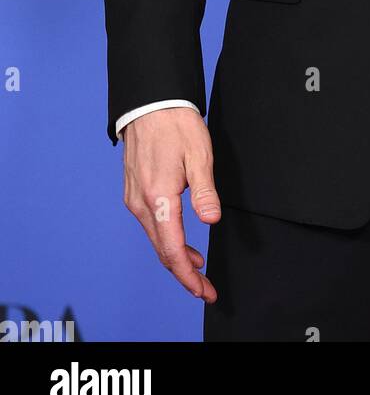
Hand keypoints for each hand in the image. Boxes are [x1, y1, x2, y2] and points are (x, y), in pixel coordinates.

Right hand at [122, 108, 220, 301]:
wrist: (150, 104)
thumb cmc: (176, 126)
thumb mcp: (199, 155)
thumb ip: (205, 191)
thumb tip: (210, 220)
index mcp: (158, 197)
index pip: (171, 249)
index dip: (188, 275)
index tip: (204, 290)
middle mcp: (141, 203)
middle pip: (161, 250)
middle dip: (184, 273)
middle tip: (205, 288)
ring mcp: (134, 198)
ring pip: (155, 239)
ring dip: (176, 256)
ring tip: (198, 266)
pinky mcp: (134, 192)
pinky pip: (151, 224)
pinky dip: (167, 238)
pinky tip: (181, 239)